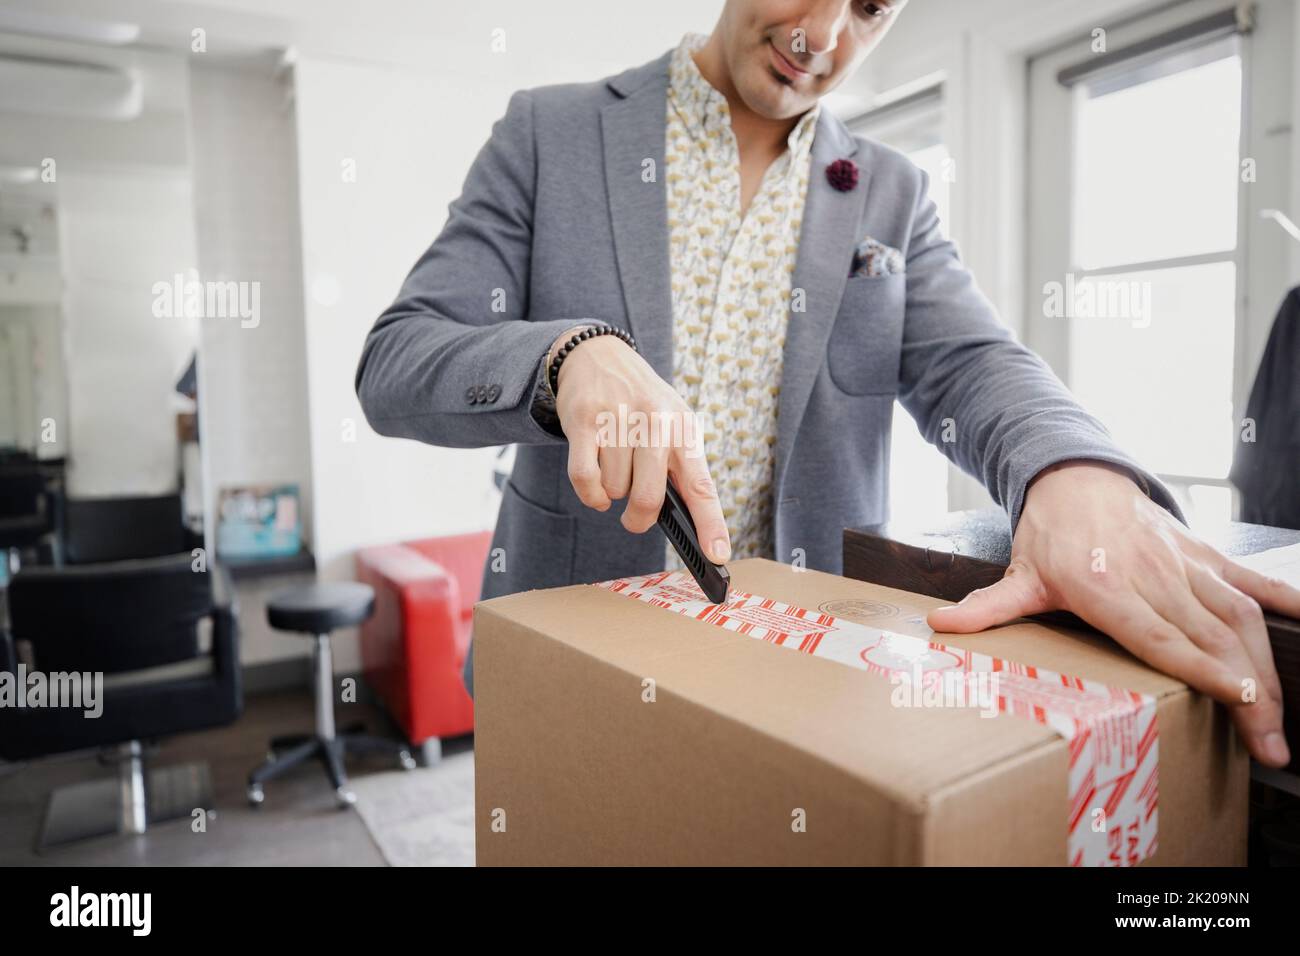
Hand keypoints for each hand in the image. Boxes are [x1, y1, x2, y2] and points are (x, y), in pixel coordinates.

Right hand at [551, 328, 730, 562]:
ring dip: (611, 492)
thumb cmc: (642, 404)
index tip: (717, 555)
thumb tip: (687, 524)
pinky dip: (590, 494)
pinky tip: (596, 487)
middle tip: (635, 518)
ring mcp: (619, 421)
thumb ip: (680, 468)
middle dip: (638, 519)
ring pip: (613, 490)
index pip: (701, 486)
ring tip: (615, 467)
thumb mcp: (673, 425)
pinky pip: (585, 479)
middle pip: (647, 499)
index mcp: (684, 431)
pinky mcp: (584, 421)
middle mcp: (656, 424)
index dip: (711, 524)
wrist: (599, 356)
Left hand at [928, 461, 1296, 767]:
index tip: (1234, 695)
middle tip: (1269, 741)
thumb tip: (939, 625)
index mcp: (1103, 587)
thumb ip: (987, 607)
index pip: (1157, 633)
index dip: (1198, 664)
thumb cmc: (1048, 536)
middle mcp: (1151, 574)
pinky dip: (1285, 603)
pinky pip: (1252, 580)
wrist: (1077, 478)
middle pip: (1207, 636)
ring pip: (1238, 614)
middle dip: (1245, 690)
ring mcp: (1183, 563)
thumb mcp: (1017, 574)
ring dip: (1266, 665)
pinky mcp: (1204, 554)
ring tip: (1278, 715)